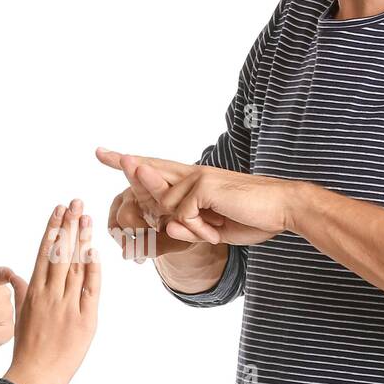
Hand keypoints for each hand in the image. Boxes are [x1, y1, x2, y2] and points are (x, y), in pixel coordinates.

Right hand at [3, 198, 100, 383]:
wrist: (33, 377)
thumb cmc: (27, 348)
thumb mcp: (21, 315)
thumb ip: (23, 292)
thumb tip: (18, 276)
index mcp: (33, 292)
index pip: (43, 252)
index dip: (52, 228)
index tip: (58, 209)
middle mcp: (49, 295)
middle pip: (60, 253)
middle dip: (68, 225)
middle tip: (76, 201)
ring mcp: (66, 307)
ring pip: (75, 266)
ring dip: (81, 239)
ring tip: (87, 216)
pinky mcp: (83, 321)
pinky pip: (90, 290)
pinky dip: (93, 270)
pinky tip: (94, 250)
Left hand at [96, 147, 282, 249]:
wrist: (283, 208)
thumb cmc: (253, 217)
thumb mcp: (214, 227)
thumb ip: (189, 225)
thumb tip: (166, 226)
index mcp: (195, 181)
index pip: (158, 167)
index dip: (133, 163)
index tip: (106, 154)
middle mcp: (193, 174)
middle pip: (151, 172)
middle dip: (125, 163)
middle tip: (100, 151)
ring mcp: (197, 178)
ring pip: (167, 208)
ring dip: (190, 229)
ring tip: (216, 228)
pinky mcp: (203, 186)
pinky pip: (183, 218)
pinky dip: (198, 231)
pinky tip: (218, 229)